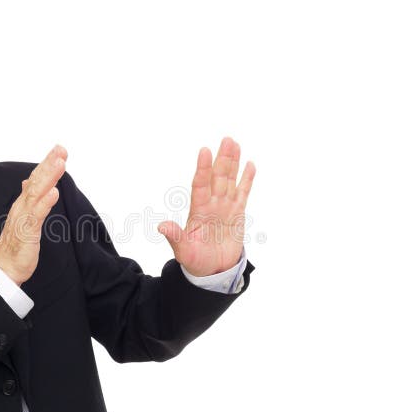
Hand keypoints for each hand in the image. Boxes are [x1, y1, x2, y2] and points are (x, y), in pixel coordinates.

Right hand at [0, 144, 66, 284]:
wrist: (4, 268)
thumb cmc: (15, 244)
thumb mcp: (24, 217)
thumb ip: (29, 198)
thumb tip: (31, 180)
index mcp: (23, 203)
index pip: (36, 179)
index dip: (46, 164)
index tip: (59, 150)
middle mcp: (22, 207)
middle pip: (36, 181)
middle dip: (49, 164)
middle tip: (61, 150)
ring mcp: (23, 218)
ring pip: (36, 194)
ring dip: (49, 178)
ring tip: (60, 164)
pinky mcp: (26, 232)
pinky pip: (36, 216)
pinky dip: (45, 203)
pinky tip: (54, 193)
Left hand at [158, 137, 255, 276]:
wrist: (213, 271)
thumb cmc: (196, 261)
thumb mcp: (184, 252)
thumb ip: (176, 237)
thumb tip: (162, 226)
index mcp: (198, 211)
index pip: (200, 185)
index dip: (202, 169)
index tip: (204, 151)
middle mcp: (212, 204)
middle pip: (218, 177)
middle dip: (222, 159)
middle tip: (226, 139)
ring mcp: (225, 207)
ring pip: (230, 180)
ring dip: (233, 163)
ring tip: (234, 144)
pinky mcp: (238, 213)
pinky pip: (243, 193)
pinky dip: (247, 180)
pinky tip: (250, 165)